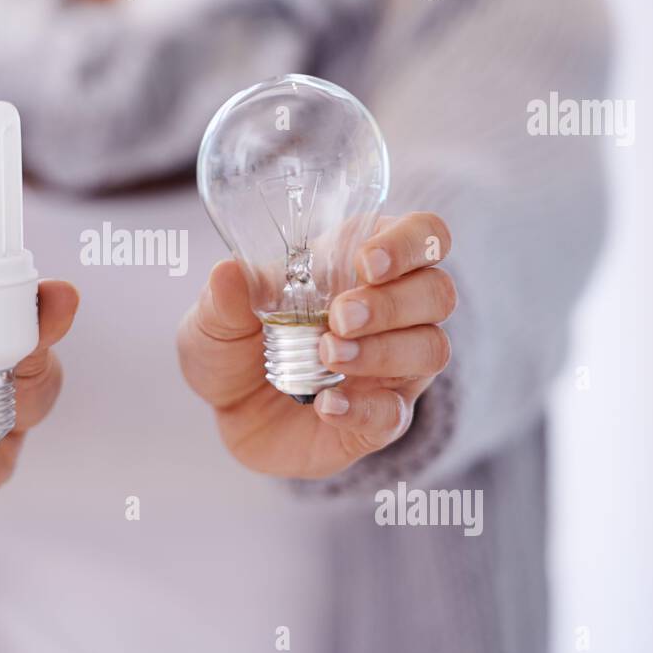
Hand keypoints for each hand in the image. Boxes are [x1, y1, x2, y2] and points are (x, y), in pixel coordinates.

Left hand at [177, 212, 455, 478]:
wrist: (228, 415)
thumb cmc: (235, 346)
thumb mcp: (215, 318)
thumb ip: (224, 298)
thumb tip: (228, 272)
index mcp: (362, 263)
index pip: (424, 235)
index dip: (409, 244)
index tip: (367, 262)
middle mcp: (394, 312)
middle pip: (437, 291)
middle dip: (393, 302)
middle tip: (339, 316)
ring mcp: (394, 367)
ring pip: (430, 348)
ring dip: (383, 351)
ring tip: (327, 355)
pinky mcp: (381, 418)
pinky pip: (395, 413)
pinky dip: (363, 408)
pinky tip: (326, 403)